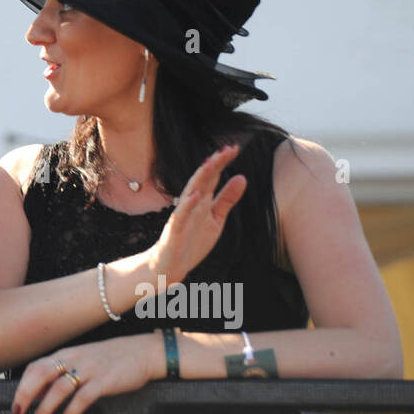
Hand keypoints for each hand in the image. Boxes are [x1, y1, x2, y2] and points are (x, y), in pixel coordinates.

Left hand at [12, 333, 157, 413]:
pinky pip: (82, 398)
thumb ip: (62, 371)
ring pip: (59, 388)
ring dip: (45, 408)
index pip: (36, 367)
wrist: (143, 351)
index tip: (16, 404)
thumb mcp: (82, 359)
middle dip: (25, 395)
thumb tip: (40, 393)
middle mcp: (74, 359)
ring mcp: (89, 369)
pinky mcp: (104, 381)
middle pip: (41, 374)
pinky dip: (70, 412)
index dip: (22, 386)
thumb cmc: (111, 359)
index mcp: (66, 354)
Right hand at [140, 143, 245, 283]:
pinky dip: (187, 205)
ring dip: (200, 178)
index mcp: (202, 201)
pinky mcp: (175, 231)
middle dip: (214, 164)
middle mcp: (192, 204)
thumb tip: (242, 177)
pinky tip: (196, 195)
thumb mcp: (216, 219)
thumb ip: (227, 199)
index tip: (234, 148)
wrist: (171, 265)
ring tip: (211, 163)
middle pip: (202, 179)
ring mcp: (182, 216)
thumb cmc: (192, 241)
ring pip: (191, 192)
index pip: (212, 177)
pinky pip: (181, 216)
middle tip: (227, 149)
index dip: (222, 163)